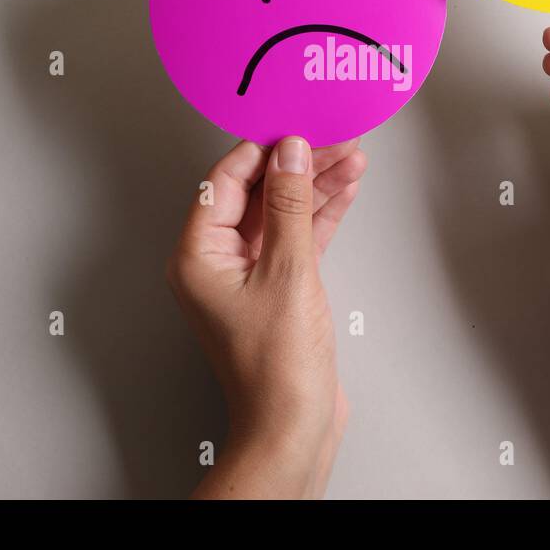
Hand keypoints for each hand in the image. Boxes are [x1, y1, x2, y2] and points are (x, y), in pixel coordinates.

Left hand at [168, 136, 366, 498]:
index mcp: (198, 254)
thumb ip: (290, 204)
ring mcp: (248, 275)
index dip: (262, 149)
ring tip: (351, 157)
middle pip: (257, 192)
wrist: (294, 424)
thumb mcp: (287, 271)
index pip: (225, 180)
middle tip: (333, 138)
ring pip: (282, 212)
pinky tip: (345, 190)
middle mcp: (216, 261)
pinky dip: (320, 214)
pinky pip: (297, 236)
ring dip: (316, 185)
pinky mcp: (278, 288)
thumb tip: (291, 152)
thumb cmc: (276, 367)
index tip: (295, 125)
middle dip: (298, 163)